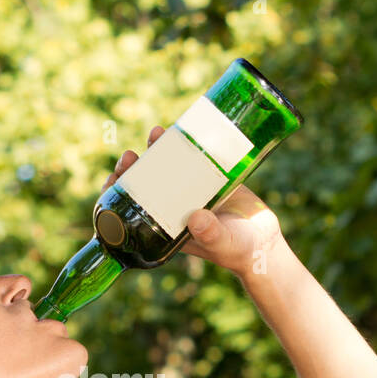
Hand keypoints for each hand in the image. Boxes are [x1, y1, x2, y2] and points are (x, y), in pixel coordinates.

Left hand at [102, 124, 287, 276]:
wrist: (263, 240)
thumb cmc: (238, 250)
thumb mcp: (223, 243)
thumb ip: (211, 234)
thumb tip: (196, 218)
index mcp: (166, 225)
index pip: (132, 210)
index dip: (117, 194)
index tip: (113, 179)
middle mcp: (173, 205)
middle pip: (144, 183)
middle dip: (132, 168)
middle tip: (130, 156)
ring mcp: (190, 190)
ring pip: (165, 165)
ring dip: (155, 148)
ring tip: (155, 133)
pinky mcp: (209, 176)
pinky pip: (192, 156)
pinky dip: (183, 141)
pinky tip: (178, 127)